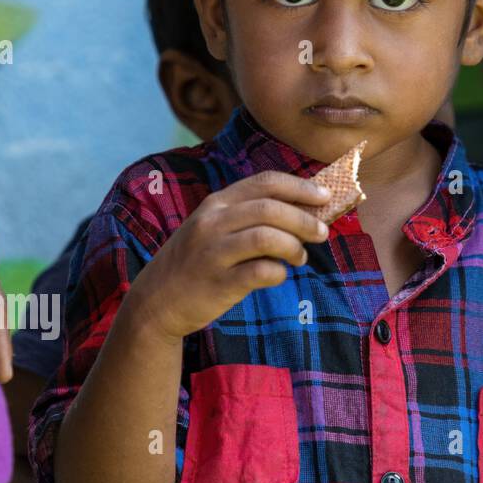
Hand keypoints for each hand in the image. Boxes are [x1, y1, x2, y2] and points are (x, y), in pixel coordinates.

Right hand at [129, 171, 331, 343]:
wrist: (156, 300)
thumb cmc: (198, 260)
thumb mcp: (215, 226)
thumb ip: (250, 214)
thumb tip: (306, 208)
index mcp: (217, 203)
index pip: (266, 182)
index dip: (300, 187)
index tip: (326, 196)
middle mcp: (212, 222)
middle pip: (271, 209)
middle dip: (305, 219)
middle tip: (322, 232)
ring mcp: (212, 252)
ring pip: (267, 238)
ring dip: (294, 246)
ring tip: (300, 257)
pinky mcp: (217, 283)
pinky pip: (261, 272)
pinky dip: (279, 272)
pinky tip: (279, 274)